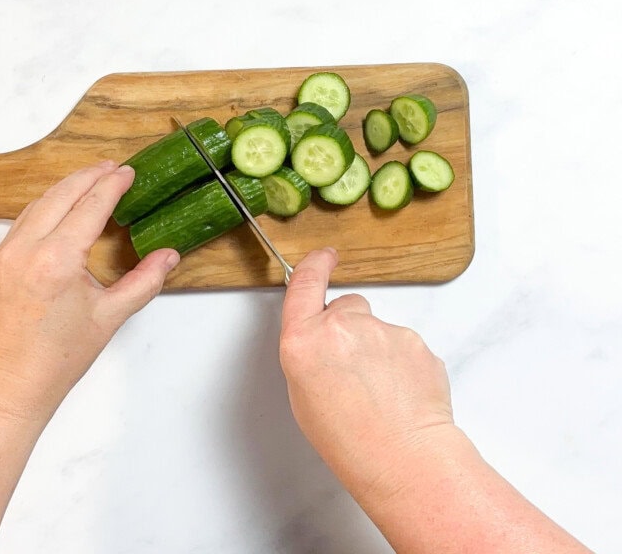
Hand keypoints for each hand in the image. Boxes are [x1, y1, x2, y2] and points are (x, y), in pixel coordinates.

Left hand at [0, 161, 178, 423]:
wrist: (2, 391)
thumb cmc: (53, 362)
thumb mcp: (108, 319)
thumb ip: (144, 281)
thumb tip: (169, 257)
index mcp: (56, 260)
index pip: (90, 206)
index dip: (112, 185)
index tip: (128, 172)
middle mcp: (25, 249)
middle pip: (61, 194)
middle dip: (89, 175)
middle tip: (112, 167)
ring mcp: (4, 254)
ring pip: (38, 203)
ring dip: (65, 186)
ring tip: (90, 180)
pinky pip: (22, 220)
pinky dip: (46, 205)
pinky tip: (60, 208)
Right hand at [279, 249, 456, 507]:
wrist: (405, 460)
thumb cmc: (351, 442)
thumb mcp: (302, 396)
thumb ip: (308, 353)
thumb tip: (322, 341)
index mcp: (304, 341)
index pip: (305, 283)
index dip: (315, 265)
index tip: (323, 257)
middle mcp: (341, 327)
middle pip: (346, 307)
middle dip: (348, 328)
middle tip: (353, 369)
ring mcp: (382, 330)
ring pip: (377, 327)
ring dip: (376, 349)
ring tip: (380, 391)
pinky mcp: (414, 340)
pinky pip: (402, 343)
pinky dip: (401, 362)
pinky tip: (399, 392)